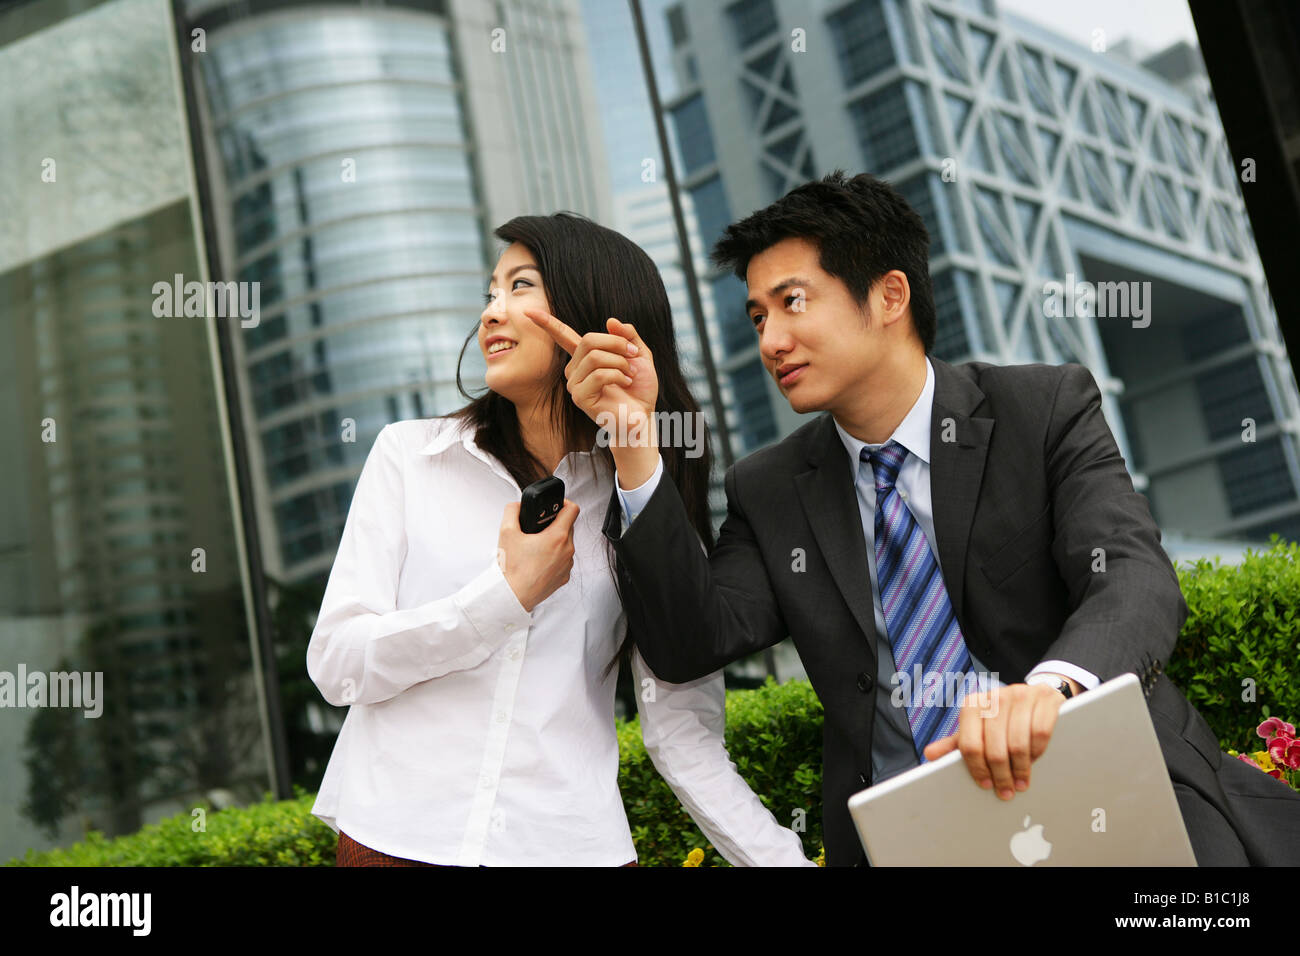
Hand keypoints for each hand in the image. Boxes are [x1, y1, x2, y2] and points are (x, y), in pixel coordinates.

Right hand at [496, 498, 578, 611]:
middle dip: (554, 523)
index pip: (572, 509)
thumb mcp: (506, 532)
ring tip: (536, 545)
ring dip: (554, 541)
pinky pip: (563, 560)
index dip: (564, 502)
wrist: (512, 596)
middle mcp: (567, 550)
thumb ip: (512, 511)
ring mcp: (567, 565)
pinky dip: (554, 557)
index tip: (555, 505)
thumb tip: (516, 506)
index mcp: (557, 537)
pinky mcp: (564, 577)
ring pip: (566, 544)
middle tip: (538, 527)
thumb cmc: (512, 569)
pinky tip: (538, 560)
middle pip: (568, 526)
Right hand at [525, 310, 657, 439]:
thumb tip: (610, 320)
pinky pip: (598, 374)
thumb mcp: (639, 354)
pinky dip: (618, 375)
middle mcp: (575, 369)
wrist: (642, 415)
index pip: (562, 336)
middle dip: (616, 344)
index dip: (547, 322)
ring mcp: (575, 384)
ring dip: (620, 362)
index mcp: (585, 357)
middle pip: (588, 340)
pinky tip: (625, 383)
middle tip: (633, 355)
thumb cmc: (639, 388)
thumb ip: (628, 336)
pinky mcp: (580, 398)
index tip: (528, 311)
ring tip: (630, 374)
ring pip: (594, 357)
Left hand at [922, 682, 1071, 799]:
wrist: (1035, 696)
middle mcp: (995, 697)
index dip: (977, 768)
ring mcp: (1021, 695)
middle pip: (995, 748)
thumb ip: (957, 742)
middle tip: (1006, 791)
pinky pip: (1040, 733)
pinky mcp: (1044, 699)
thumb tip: (930, 755)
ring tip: (1021, 783)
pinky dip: (1037, 752)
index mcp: (973, 704)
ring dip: (1020, 769)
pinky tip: (1034, 760)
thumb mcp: (978, 728)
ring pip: (1018, 743)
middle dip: (1001, 775)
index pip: (969, 744)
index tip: (985, 785)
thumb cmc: (1002, 718)